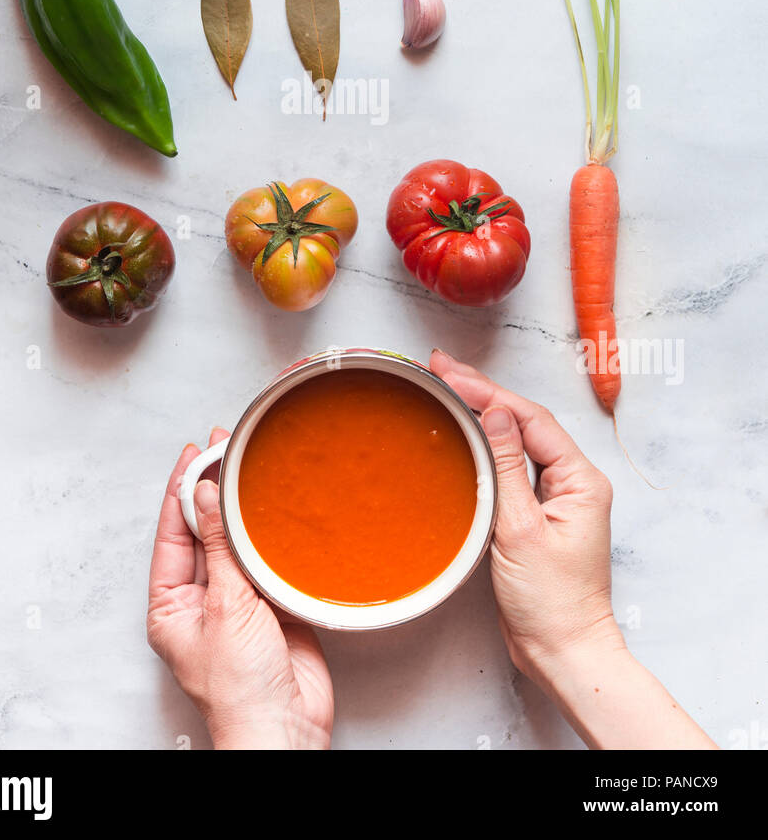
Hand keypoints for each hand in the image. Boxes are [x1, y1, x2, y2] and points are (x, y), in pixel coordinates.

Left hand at [147, 432, 333, 749]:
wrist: (284, 729)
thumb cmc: (240, 691)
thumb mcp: (225, 607)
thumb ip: (218, 547)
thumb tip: (206, 495)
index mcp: (171, 605)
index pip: (172, 533)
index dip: (182, 490)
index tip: (193, 454)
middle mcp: (201, 601)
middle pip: (204, 532)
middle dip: (213, 491)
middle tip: (224, 447)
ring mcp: (238, 604)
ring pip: (237, 543)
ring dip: (244, 510)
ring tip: (251, 467)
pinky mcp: (272, 608)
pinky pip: (268, 561)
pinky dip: (273, 535)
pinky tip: (279, 509)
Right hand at [430, 351, 716, 749]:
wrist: (562, 652)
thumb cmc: (551, 602)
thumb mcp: (520, 529)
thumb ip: (506, 467)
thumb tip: (495, 413)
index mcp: (581, 480)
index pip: (530, 419)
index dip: (488, 391)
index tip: (451, 373)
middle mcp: (573, 482)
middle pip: (524, 422)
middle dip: (482, 392)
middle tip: (440, 368)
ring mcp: (556, 497)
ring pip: (516, 440)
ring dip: (482, 413)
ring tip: (446, 387)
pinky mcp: (537, 514)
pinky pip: (511, 467)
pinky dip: (484, 445)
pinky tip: (462, 434)